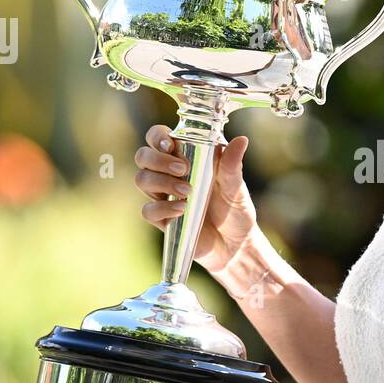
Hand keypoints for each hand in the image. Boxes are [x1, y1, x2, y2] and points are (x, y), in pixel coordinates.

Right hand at [134, 124, 259, 273]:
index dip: (157, 137)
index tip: (171, 145)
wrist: (235, 244)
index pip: (158, 137)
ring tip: (188, 192)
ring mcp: (163, 196)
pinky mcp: (162, 218)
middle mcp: (168, 173)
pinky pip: (148, 210)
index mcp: (185, 157)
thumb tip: (242, 140)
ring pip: (142, 179)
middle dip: (157, 160)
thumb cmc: (235, 209)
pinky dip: (162, 208)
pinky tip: (182, 210)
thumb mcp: (236, 186)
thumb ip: (233, 164)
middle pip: (143, 156)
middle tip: (182, 169)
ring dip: (161, 182)